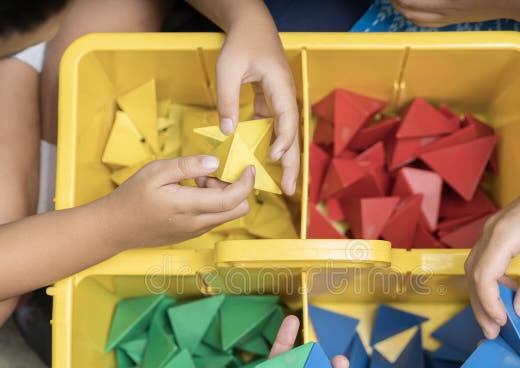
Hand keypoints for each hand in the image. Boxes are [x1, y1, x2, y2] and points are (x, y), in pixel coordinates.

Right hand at [98, 156, 253, 249]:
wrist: (115, 227)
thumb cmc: (132, 197)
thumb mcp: (156, 172)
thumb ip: (188, 166)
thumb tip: (215, 162)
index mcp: (189, 206)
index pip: (233, 199)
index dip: (246, 182)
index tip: (248, 166)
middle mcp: (197, 223)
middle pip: (238, 210)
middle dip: (236, 189)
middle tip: (213, 174)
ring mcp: (195, 231)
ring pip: (227, 215)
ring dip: (222, 196)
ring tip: (195, 182)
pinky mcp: (191, 234)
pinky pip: (213, 219)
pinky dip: (211, 204)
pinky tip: (190, 193)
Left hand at [216, 9, 299, 194]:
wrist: (252, 26)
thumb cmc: (242, 43)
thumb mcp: (228, 68)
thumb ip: (227, 99)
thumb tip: (227, 132)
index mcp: (281, 86)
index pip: (287, 118)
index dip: (282, 139)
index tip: (273, 156)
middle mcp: (286, 97)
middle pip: (292, 134)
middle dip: (291, 163)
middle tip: (289, 189)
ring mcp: (280, 102)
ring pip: (286, 135)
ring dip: (284, 160)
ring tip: (283, 185)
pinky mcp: (271, 105)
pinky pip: (274, 130)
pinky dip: (272, 147)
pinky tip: (265, 165)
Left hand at [390, 0, 519, 26]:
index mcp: (445, 0)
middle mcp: (444, 11)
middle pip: (408, 9)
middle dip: (395, 0)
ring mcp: (450, 17)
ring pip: (416, 19)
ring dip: (402, 9)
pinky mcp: (457, 19)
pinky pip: (428, 22)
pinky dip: (415, 16)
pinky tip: (414, 8)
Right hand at [464, 151, 519, 337]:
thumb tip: (519, 310)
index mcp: (504, 234)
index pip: (483, 277)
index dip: (489, 304)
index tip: (503, 323)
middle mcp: (491, 230)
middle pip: (473, 274)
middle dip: (481, 306)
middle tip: (492, 332)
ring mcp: (493, 228)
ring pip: (476, 267)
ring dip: (484, 294)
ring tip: (498, 318)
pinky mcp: (501, 229)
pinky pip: (487, 259)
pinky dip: (492, 280)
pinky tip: (508, 293)